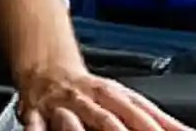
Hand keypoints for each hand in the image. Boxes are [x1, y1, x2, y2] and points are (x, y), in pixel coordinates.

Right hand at [16, 62, 192, 130]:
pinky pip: (36, 125)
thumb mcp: (127, 100)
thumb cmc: (94, 92)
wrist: (49, 70)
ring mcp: (65, 107)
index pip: (142, 114)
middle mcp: (92, 100)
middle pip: (110, 121)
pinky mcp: (37, 114)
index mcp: (117, 97)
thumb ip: (158, 119)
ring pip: (75, 123)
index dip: (158, 127)